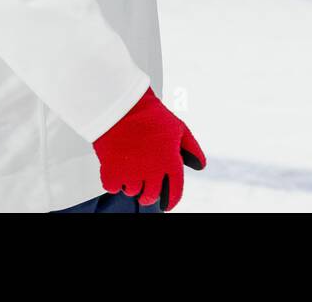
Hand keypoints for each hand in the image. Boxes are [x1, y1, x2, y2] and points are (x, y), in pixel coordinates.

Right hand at [91, 88, 205, 210]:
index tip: (167, 205)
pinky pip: (113, 188)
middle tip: (145, 189)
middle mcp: (152, 171)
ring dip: (131, 185)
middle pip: (150, 196)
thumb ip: (191, 149)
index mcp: (170, 162)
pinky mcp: (111, 171)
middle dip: (148, 195)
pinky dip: (114, 182)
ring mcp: (131, 172)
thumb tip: (200, 166)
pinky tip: (117, 169)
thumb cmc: (152, 115)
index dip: (171, 200)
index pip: (174, 192)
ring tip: (130, 169)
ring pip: (131, 192)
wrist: (123, 105)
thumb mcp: (179, 128)